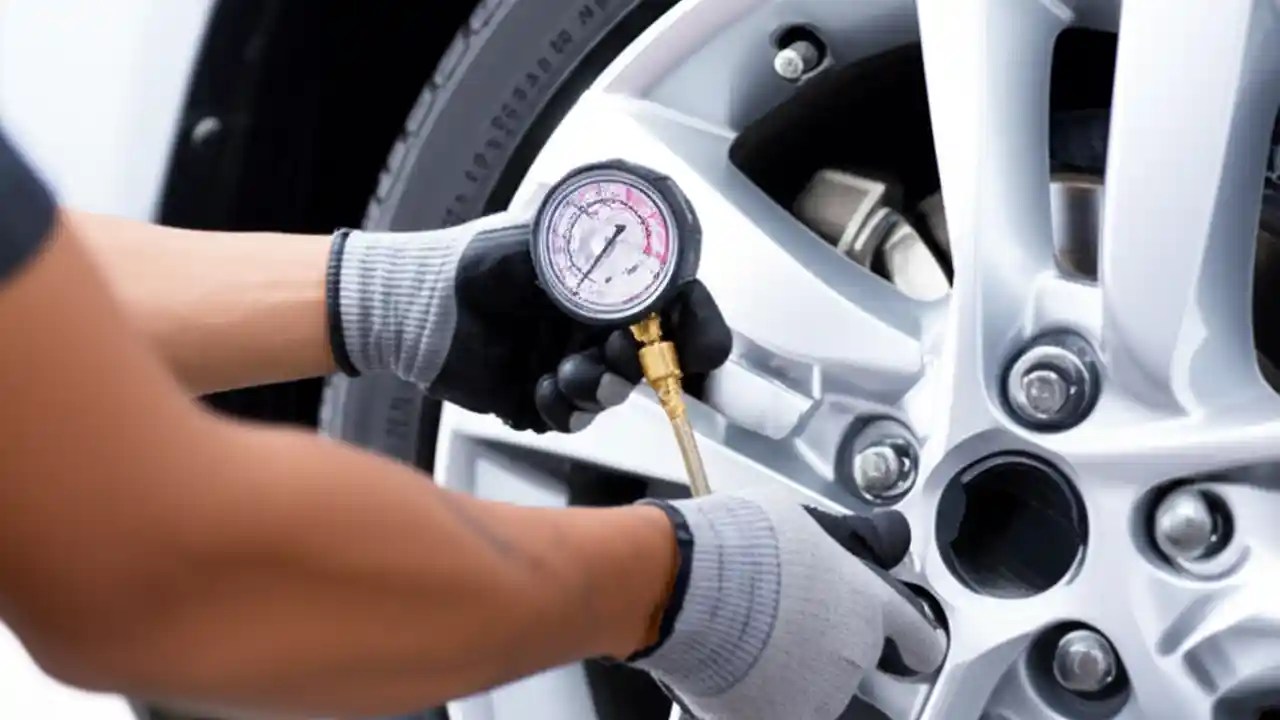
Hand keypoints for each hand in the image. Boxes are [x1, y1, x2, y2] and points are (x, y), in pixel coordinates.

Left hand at [327, 212, 731, 431]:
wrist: (413, 309)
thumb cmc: (467, 263)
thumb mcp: (534, 242)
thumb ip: (585, 254)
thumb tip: (638, 271)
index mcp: (604, 281)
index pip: (675, 301)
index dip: (698, 323)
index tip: (698, 339)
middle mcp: (596, 323)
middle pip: (656, 354)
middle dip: (641, 362)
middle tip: (614, 352)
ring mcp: (573, 361)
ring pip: (616, 392)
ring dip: (597, 387)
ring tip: (562, 375)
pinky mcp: (545, 398)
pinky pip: (574, 418)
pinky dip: (560, 409)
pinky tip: (537, 388)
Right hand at [627, 493, 947, 719]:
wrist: (682, 586)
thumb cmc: (734, 546)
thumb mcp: (797, 519)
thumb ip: (838, 541)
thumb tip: (865, 540)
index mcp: (865, 604)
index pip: (916, 634)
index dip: (917, 641)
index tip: (917, 648)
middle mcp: (850, 655)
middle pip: (849, 658)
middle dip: (818, 642)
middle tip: (775, 617)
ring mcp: (813, 696)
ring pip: (808, 687)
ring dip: (783, 668)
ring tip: (741, 634)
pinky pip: (765, 709)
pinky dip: (749, 693)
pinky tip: (726, 663)